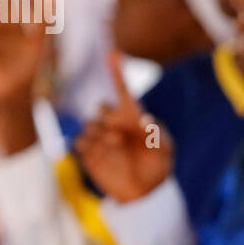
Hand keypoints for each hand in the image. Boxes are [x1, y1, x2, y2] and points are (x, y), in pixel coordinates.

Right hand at [74, 51, 173, 201]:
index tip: (113, 53)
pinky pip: (79, 142)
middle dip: (108, 115)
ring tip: (115, 144)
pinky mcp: (88, 153)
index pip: (122, 90)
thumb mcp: (164, 149)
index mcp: (133, 116)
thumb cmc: (157, 165)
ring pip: (89, 125)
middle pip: (102, 108)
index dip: (117, 71)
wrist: (144, 191)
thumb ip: (156, 132)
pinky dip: (89, 145)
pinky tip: (101, 153)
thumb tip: (144, 117)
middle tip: (119, 130)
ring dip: (100, 133)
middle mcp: (114, 123)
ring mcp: (99, 137)